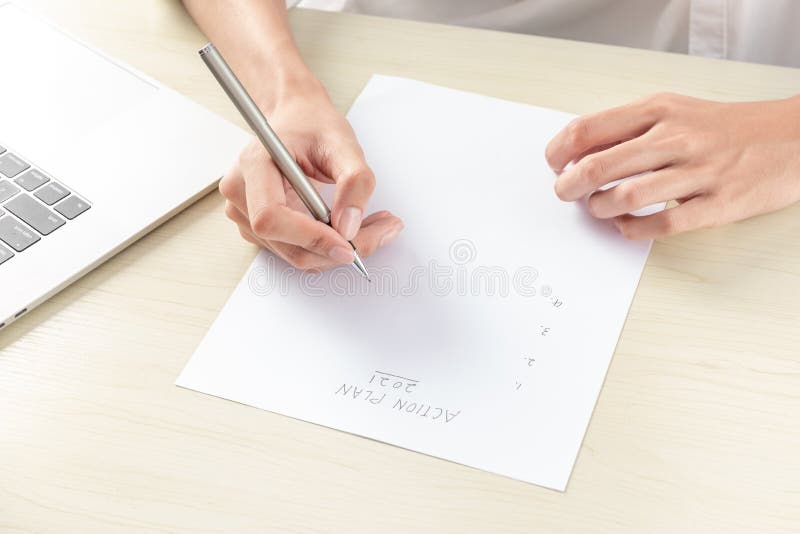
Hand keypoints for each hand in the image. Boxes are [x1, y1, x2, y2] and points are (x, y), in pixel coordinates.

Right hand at [220, 83, 403, 268]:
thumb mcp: (343, 143)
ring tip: (373, 228)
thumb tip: (348, 227)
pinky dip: (325, 247)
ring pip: (293, 253)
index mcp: (254, 163)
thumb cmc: (312, 125)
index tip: (348, 244)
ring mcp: (244, 212)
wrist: (296, 118)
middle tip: (380, 233)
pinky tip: (348, 230)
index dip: (310, 237)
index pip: (271, 217)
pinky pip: (294, 250)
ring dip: (334, 251)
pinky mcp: (257, 226)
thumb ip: (354, 182)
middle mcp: (240, 191)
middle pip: (284, 242)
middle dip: (334, 248)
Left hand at [545, 93, 799, 238]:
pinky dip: (633, 230)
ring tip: (598, 209)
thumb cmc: (723, 128)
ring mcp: (697, 172)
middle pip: (599, 166)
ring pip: (626, 197)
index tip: (554, 165)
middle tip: (565, 194)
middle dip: (569, 186)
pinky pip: (662, 226)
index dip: (559, 152)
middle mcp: (675, 138)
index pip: (588, 129)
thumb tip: (577, 153)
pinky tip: (627, 226)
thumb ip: (628, 129)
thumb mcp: (674, 112)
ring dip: (600, 209)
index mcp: (659, 110)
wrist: (792, 138)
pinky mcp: (717, 205)